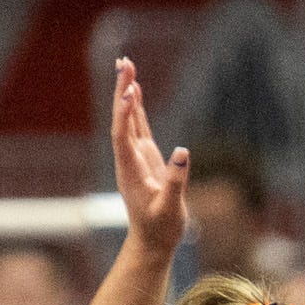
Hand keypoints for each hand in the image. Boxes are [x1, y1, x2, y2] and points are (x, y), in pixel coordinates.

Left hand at [109, 57, 189, 254]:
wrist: (152, 242)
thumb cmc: (161, 230)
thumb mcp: (170, 209)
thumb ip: (175, 181)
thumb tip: (182, 151)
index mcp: (130, 170)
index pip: (122, 135)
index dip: (124, 112)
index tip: (129, 90)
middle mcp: (128, 159)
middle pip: (121, 119)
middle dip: (122, 90)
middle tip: (124, 62)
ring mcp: (136, 157)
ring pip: (128, 118)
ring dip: (126, 92)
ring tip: (126, 65)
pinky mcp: (145, 158)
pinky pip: (137, 126)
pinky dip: (135, 106)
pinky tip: (134, 89)